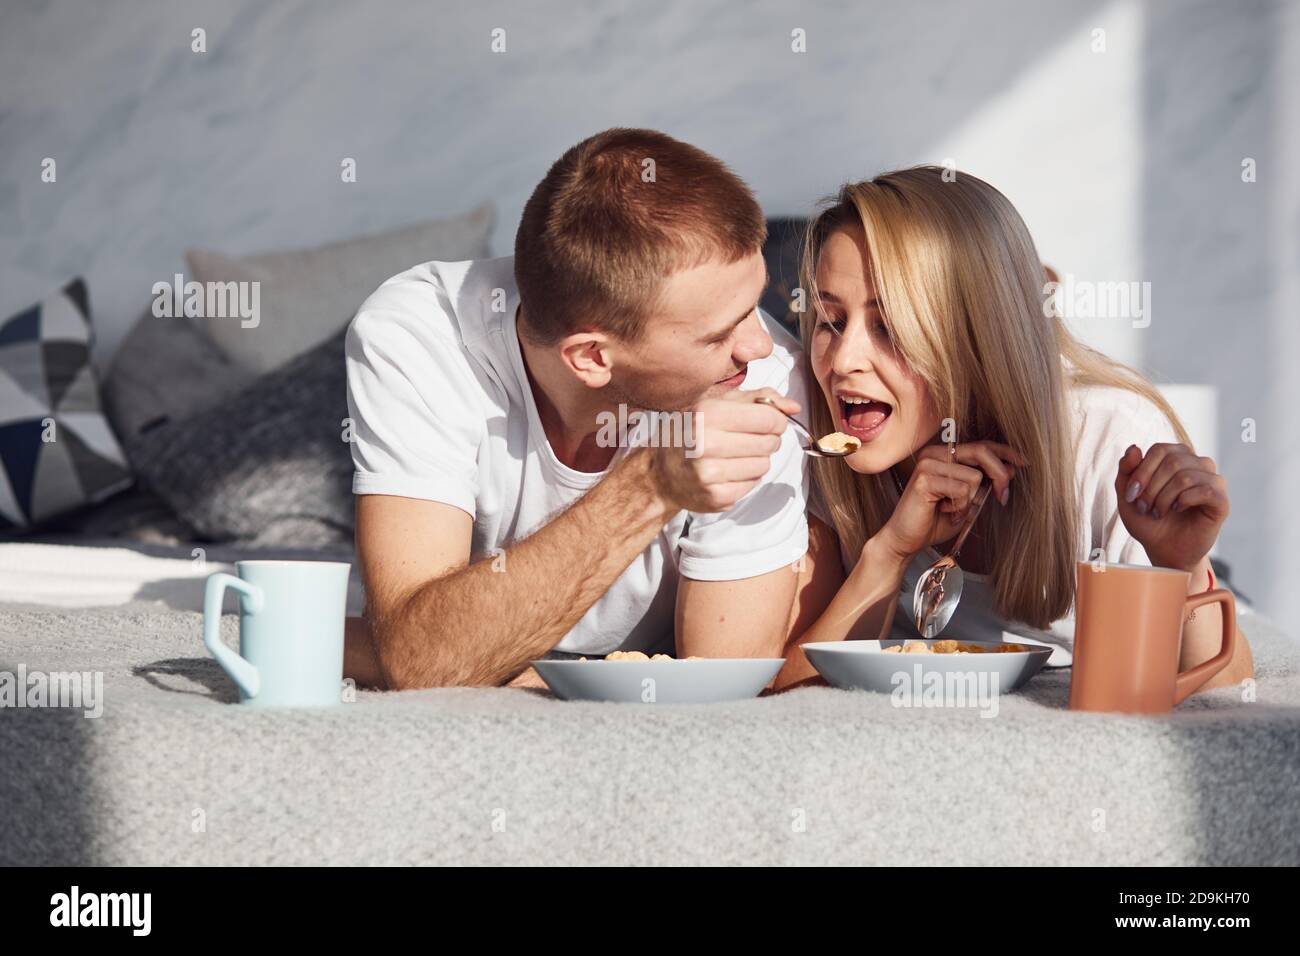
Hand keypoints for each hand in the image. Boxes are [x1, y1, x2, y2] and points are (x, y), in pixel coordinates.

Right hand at [649, 387, 794, 512]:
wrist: (659, 472)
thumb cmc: (690, 432)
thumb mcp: (717, 403)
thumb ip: (758, 398)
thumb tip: (794, 407)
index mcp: (707, 414)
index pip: (768, 418)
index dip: (776, 420)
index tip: (770, 422)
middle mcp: (706, 444)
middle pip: (769, 442)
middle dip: (768, 439)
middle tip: (750, 439)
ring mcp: (710, 474)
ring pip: (764, 465)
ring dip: (758, 459)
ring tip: (737, 455)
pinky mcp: (716, 497)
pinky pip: (754, 484)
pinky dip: (748, 477)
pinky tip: (731, 471)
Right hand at [875, 440, 1026, 560]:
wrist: (906, 540)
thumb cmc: (934, 521)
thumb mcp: (967, 500)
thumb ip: (984, 484)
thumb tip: (1010, 469)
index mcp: (943, 454)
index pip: (981, 445)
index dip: (1005, 453)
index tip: (1024, 462)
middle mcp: (934, 453)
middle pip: (982, 452)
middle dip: (1000, 475)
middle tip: (1002, 498)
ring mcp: (928, 464)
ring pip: (974, 477)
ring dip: (970, 501)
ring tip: (953, 510)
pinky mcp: (924, 479)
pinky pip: (962, 490)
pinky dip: (959, 507)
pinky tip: (944, 512)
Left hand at [1116, 443, 1226, 571]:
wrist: (1163, 549)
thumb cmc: (1146, 519)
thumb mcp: (1127, 494)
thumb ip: (1126, 470)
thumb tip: (1133, 447)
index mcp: (1177, 457)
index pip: (1160, 449)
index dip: (1142, 471)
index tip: (1130, 495)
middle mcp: (1198, 464)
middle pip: (1172, 461)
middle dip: (1151, 488)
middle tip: (1143, 507)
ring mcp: (1213, 481)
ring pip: (1186, 476)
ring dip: (1164, 498)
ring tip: (1158, 512)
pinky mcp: (1221, 501)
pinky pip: (1205, 491)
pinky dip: (1184, 501)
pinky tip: (1178, 510)